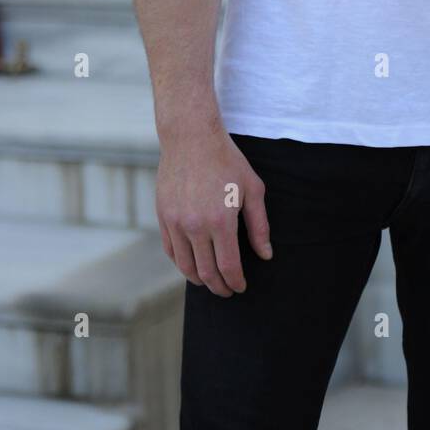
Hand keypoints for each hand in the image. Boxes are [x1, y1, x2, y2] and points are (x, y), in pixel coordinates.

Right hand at [156, 126, 271, 296]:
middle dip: (219, 287)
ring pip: (185, 266)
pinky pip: (171, 250)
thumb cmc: (227, 160)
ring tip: (210, 282)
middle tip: (227, 291)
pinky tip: (192, 265)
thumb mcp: (252, 189)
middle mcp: (195, 226)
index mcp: (221, 221)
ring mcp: (176, 222)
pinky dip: (181, 263)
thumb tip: (265, 255)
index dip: (235, 282)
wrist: (191, 137)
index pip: (228, 266)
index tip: (241, 287)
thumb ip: (259, 226)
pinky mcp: (163, 216)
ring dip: (199, 280)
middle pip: (206, 272)